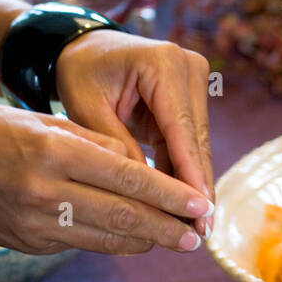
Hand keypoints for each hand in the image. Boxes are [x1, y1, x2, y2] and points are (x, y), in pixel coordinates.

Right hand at [0, 104, 213, 255]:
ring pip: (108, 239)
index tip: (199, 204)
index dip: (170, 195)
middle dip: (168, 228)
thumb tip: (142, 167)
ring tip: (175, 239)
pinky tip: (134, 238)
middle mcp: (47, 191)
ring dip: (147, 241)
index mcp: (54, 151)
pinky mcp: (31, 245)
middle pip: (125, 216)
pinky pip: (83, 244)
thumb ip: (94, 143)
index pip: (128, 177)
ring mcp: (37, 224)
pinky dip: (113, 241)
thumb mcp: (41, 121)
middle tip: (197, 235)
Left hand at [56, 32, 213, 232]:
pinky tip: (184, 207)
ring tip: (197, 228)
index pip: (181, 129)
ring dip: (194, 186)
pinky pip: (187, 145)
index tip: (198, 214)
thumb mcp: (88, 109)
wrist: (82, 48)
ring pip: (196, 147)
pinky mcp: (191, 98)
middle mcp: (187, 68)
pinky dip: (184, 174)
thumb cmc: (79, 72)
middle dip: (198, 188)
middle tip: (203, 233)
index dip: (191, 176)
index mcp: (162, 63)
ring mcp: (193, 82)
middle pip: (196, 141)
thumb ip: (117, 149)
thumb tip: (147, 194)